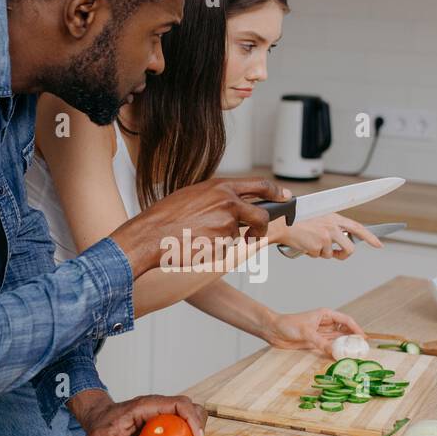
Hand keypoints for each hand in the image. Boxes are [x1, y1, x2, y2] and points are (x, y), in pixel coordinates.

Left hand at [72, 390, 206, 435]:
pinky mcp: (163, 423)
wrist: (97, 419)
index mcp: (147, 405)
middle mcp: (159, 407)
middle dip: (199, 430)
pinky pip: (182, 427)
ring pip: (190, 418)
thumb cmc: (99, 426)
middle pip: (191, 408)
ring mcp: (162, 414)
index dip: (192, 419)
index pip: (179, 403)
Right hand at [110, 176, 289, 276]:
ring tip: (199, 237)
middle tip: (254, 234)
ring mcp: (226, 225)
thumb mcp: (194, 194)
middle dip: (261, 228)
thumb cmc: (165, 216)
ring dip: (225, 239)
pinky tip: (196, 246)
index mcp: (221, 187)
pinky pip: (225, 249)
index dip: (277, 192)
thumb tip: (235, 202)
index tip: (286, 197)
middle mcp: (228, 204)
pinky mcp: (222, 245)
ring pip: (238, 235)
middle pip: (262, 216)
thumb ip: (218, 196)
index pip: (261, 185)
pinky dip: (214, 250)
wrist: (150, 235)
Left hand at [260, 308, 364, 356]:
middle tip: (361, 349)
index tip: (363, 338)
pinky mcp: (315, 342)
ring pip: (336, 340)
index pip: (345, 320)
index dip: (356, 328)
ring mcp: (320, 334)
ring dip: (344, 346)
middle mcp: (325, 324)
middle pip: (343, 331)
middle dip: (352, 338)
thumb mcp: (306, 332)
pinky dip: (334, 352)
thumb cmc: (288, 324)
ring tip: (353, 354)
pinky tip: (339, 357)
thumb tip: (334, 352)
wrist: (273, 330)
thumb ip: (321, 342)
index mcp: (325, 315)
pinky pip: (328, 347)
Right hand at [278, 214, 382, 258]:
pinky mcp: (319, 245)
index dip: (370, 237)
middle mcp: (333, 227)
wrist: (282, 223)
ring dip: (322, 253)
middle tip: (335, 253)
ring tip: (311, 243)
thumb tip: (339, 237)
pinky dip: (311, 253)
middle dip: (343, 255)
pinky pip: (319, 256)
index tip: (378, 244)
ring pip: (332, 255)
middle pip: (350, 248)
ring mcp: (327, 237)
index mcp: (335, 217)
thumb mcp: (319, 217)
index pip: (358, 227)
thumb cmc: (297, 219)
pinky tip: (305, 244)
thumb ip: (331, 225)